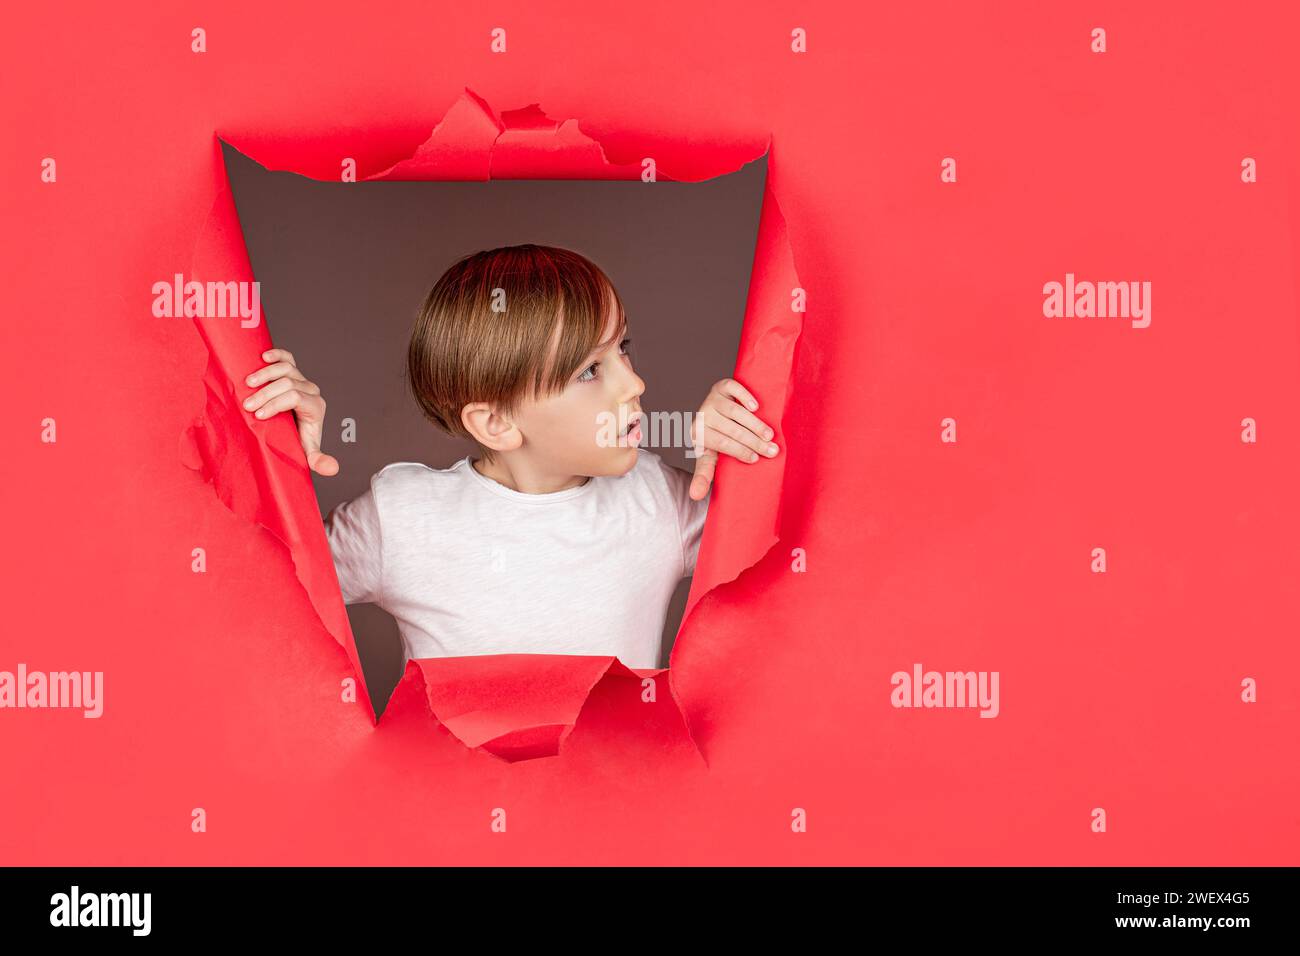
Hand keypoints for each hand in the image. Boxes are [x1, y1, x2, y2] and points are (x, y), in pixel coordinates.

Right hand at [241, 347, 338, 476]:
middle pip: (287, 384)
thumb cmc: (297, 438)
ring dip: (265, 374)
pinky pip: (287, 357)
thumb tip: (332, 469)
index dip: (276, 404)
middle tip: (247, 406)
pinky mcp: (293, 372)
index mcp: (316, 406)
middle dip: (265, 394)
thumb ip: (318, 459)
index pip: (296, 398)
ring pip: (285, 368)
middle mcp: (310, 390)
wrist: (293, 427)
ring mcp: (301, 378)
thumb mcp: (307, 450)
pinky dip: (276, 354)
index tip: (258, 415)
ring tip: (247, 384)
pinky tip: (263, 357)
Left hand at [687, 378, 778, 499]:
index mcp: (698, 434)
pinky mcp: (721, 387)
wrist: (714, 411)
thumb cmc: (716, 439)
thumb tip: (694, 496)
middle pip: (731, 430)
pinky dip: (744, 396)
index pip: (721, 444)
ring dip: (754, 424)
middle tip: (772, 451)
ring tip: (769, 436)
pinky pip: (732, 388)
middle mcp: (703, 416)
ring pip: (734, 412)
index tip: (755, 460)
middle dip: (753, 442)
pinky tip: (755, 407)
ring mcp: (712, 400)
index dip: (739, 451)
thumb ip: (703, 475)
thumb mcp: (708, 457)